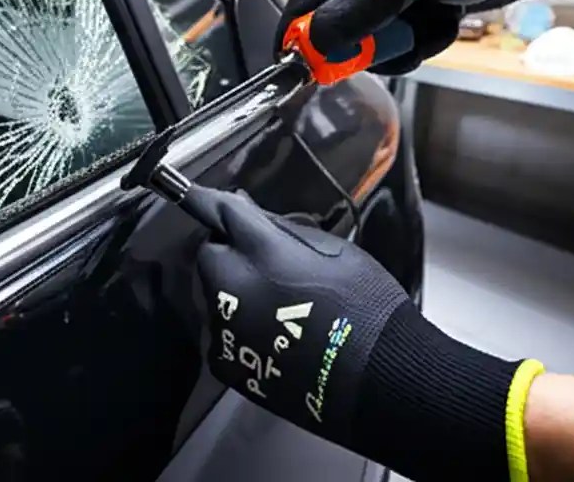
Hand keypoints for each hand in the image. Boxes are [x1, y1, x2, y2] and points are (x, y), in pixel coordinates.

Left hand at [192, 186, 541, 481]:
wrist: (377, 379)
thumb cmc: (366, 307)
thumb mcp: (335, 250)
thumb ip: (283, 229)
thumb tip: (247, 211)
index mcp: (261, 251)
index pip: (217, 211)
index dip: (206, 200)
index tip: (196, 194)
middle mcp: (231, 286)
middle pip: (209, 254)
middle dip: (229, 252)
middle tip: (264, 263)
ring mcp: (223, 328)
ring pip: (211, 294)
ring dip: (231, 290)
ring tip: (274, 306)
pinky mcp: (223, 363)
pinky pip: (218, 331)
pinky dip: (235, 326)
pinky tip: (270, 336)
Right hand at [277, 0, 573, 73]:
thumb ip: (364, 3)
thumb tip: (317, 41)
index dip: (302, 36)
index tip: (305, 71)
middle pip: (343, 26)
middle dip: (374, 42)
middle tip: (402, 40)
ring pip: (379, 40)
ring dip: (407, 43)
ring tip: (438, 22)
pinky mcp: (422, 2)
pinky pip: (407, 39)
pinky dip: (428, 39)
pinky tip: (450, 20)